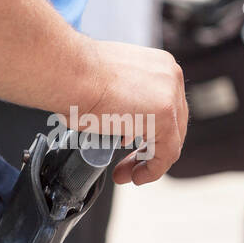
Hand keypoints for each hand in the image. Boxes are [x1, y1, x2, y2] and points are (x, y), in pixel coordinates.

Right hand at [67, 40, 187, 184]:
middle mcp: (170, 76)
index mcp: (158, 66)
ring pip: (171, 140)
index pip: (165, 107)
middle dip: (149, 149)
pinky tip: (136, 176)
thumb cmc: (78, 77)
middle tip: (128, 165)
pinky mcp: (165, 114)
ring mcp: (171, 94)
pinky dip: (152, 169)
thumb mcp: (109, 86)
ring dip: (148, 162)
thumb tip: (119, 125)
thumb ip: (124, 102)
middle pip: (172, 124)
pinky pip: (167, 152)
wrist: (71, 72)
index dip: (149, 132)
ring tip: (128, 174)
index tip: (130, 145)